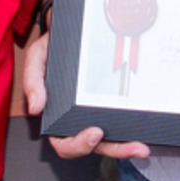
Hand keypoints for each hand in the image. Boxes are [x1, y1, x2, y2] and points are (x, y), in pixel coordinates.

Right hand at [20, 26, 149, 161]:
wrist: (73, 30)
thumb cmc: (53, 47)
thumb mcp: (37, 57)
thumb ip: (33, 81)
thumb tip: (35, 108)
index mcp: (56, 116)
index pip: (64, 143)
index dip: (78, 145)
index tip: (95, 132)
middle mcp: (77, 120)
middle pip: (94, 147)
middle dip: (115, 150)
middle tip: (133, 147)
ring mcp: (96, 114)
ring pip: (110, 141)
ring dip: (127, 147)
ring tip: (142, 147)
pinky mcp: (111, 105)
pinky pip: (121, 124)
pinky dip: (133, 130)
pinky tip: (146, 131)